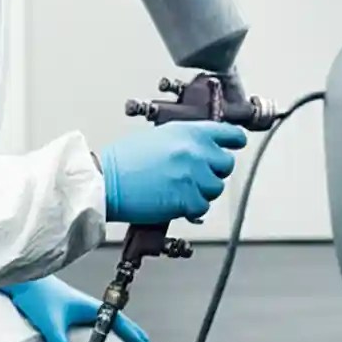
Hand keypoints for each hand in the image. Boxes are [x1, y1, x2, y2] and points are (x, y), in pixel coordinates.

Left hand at [0, 276, 149, 341]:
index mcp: (89, 306)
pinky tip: (95, 338)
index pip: (118, 321)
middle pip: (115, 321)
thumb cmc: (38, 294)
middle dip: (130, 333)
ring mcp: (77, 308)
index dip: (132, 334)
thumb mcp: (50, 322)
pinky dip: (100, 331)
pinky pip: (91, 323)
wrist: (22, 281)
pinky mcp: (67, 311)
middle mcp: (86, 306)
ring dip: (116, 331)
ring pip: (104, 321)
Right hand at [100, 121, 247, 224]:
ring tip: (179, 190)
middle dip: (213, 172)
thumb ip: (186, 141)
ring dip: (201, 192)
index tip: (236, 144)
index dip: (234, 140)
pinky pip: (202, 207)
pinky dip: (191, 208)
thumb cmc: (125, 160)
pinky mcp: (186, 199)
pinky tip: (174, 202)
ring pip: (215, 188)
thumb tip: (203, 149)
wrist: (106, 180)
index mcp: (190, 132)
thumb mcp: (159, 137)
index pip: (228, 133)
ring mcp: (193, 176)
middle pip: (225, 165)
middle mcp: (195, 151)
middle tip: (195, 176)